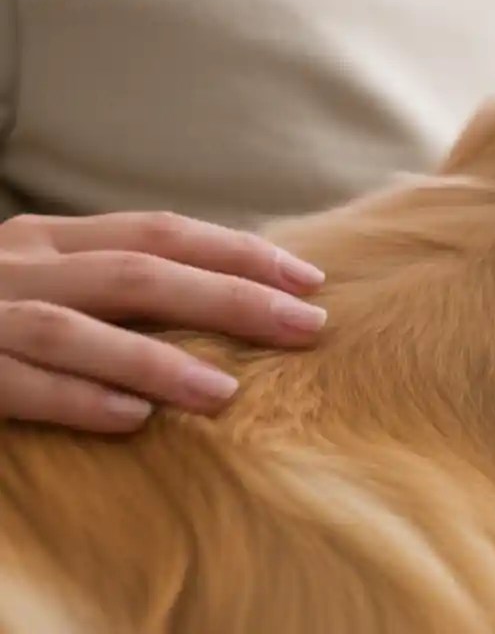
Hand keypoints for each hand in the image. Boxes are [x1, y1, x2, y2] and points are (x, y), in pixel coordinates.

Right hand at [0, 212, 326, 432]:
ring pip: (76, 326)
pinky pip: (14, 382)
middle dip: (230, 298)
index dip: (237, 254)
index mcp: (48, 238)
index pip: (159, 233)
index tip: (307, 280)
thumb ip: (113, 280)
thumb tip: (224, 296)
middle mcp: (18, 263)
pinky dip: (74, 398)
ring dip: (156, 360)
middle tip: (306, 327)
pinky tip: (131, 420)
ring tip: (226, 393)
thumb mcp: (44, 276)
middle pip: (139, 271)